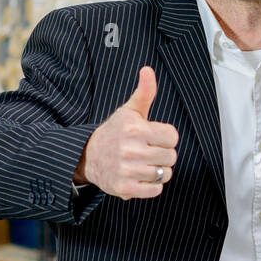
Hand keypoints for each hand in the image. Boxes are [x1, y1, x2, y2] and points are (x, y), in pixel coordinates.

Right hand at [76, 66, 179, 199]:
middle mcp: (130, 150)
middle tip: (147, 151)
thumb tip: (148, 70)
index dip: (166, 137)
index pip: (172, 137)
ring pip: (165, 174)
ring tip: (143, 163)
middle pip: (171, 156)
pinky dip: (152, 185)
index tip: (153, 137)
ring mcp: (127, 171)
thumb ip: (144, 92)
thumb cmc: (115, 132)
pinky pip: (156, 190)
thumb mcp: (129, 111)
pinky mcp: (124, 188)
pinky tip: (140, 176)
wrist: (88, 156)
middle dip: (162, 154)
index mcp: (135, 130)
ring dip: (158, 170)